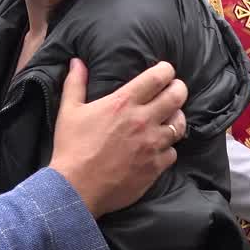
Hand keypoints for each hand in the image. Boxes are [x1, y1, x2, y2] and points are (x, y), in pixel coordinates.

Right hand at [50, 59, 188, 216]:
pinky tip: (158, 148)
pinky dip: (168, 148)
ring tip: (169, 118)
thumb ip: (75, 83)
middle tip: (174, 90)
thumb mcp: (69, 111)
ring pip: (180, 124)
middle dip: (179, 89)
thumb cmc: (71, 148)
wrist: (76, 188)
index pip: (158, 77)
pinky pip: (173, 152)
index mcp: (123, 103)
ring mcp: (152, 144)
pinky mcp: (156, 166)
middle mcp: (143, 120)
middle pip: (177, 96)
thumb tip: (77, 61)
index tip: (165, 71)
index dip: (166, 70)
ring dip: (176, 118)